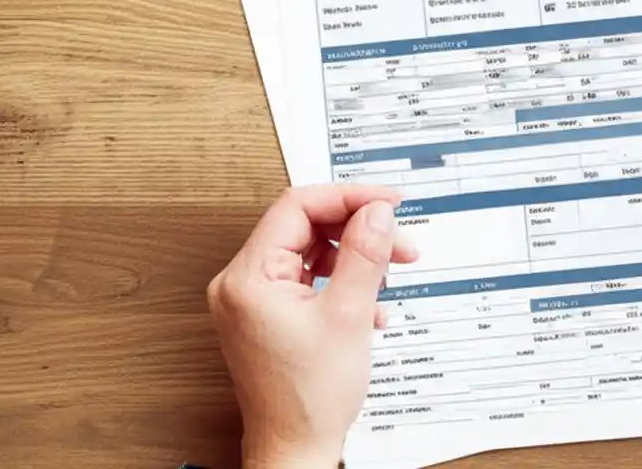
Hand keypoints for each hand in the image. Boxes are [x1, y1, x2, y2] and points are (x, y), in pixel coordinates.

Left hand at [207, 185, 417, 467]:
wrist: (295, 449)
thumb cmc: (307, 400)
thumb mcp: (349, 316)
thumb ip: (365, 255)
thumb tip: (375, 212)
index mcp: (250, 278)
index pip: (298, 207)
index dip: (348, 198)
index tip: (385, 202)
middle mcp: (243, 284)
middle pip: (306, 228)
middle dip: (359, 232)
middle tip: (398, 243)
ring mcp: (254, 301)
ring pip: (311, 253)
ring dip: (356, 258)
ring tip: (389, 273)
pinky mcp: (268, 315)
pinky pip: (308, 279)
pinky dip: (343, 283)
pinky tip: (371, 303)